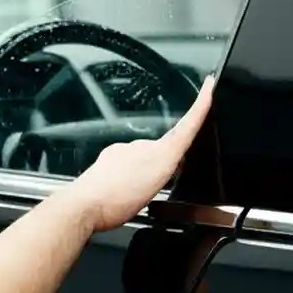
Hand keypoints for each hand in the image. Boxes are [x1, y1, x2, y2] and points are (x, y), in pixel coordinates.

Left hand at [60, 75, 214, 231]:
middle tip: (162, 185)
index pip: (186, 127)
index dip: (200, 106)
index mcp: (159, 154)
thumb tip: (168, 162)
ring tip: (137, 195)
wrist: (84, 205)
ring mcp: (124, 149)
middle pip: (164, 148)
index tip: (208, 86)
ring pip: (144, 156)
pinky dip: (128, 174)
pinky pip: (126, 161)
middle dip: (166, 163)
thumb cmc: (116, 202)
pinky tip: (123, 191)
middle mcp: (142, 146)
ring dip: (144, 172)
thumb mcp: (152, 193)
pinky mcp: (110, 156)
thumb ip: (164, 171)